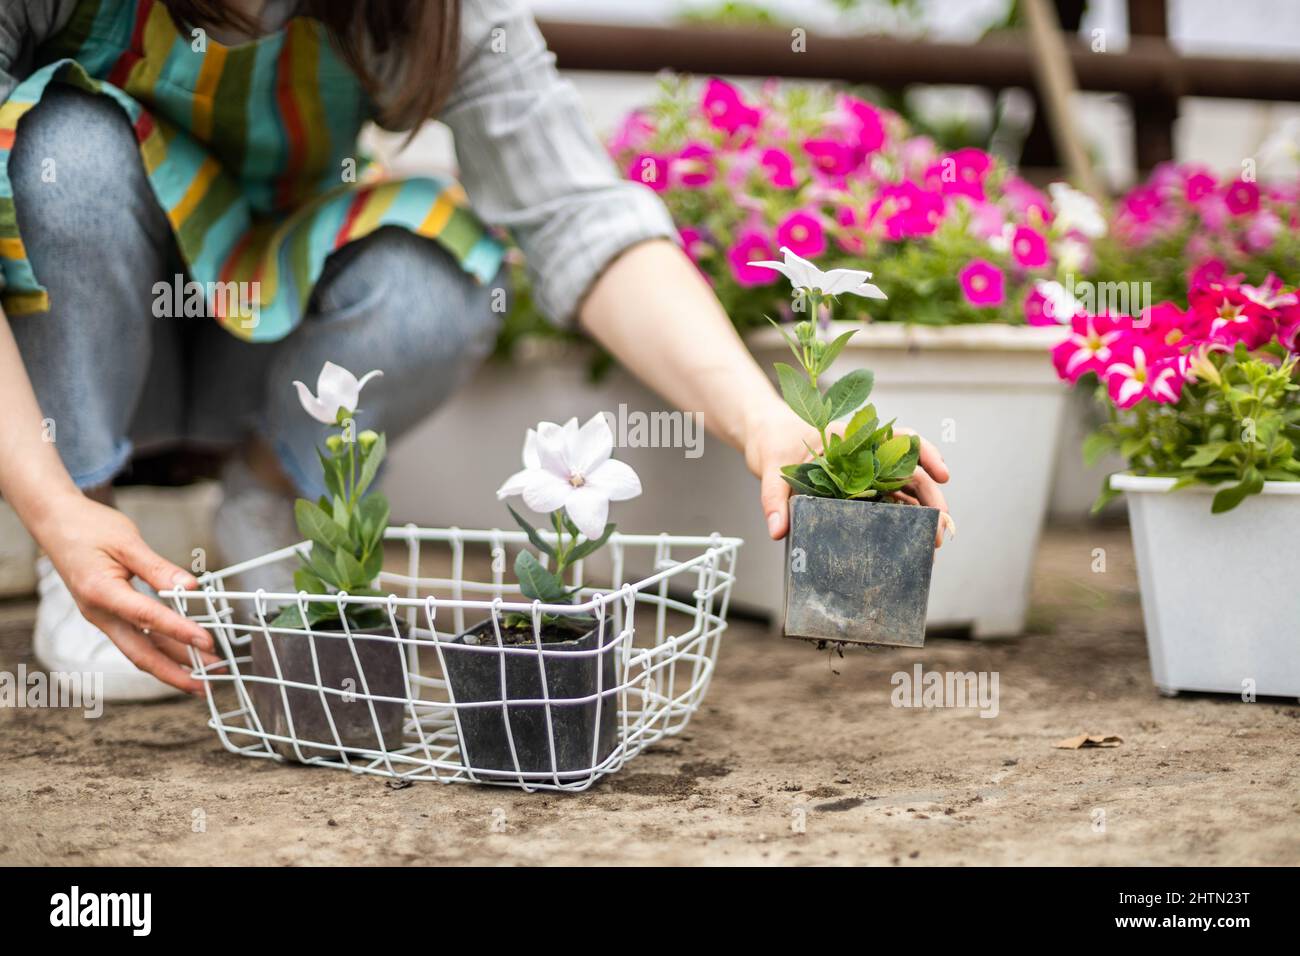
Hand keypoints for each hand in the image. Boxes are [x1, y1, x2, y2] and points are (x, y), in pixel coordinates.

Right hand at [31, 491, 217, 693]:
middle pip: (141, 653)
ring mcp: (103, 617)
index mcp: (101, 592)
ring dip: (173, 664)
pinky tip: (184, 654)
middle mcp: (99, 613)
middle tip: (207, 685)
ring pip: (141, 649)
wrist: (56, 524)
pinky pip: (138, 638)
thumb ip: (158, 568)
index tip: (206, 642)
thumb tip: (189, 588)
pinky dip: (162, 648)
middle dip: (175, 673)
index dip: (179, 631)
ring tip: (205, 674)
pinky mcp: (109, 615)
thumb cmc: (87, 528)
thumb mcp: (127, 541)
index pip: (147, 618)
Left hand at [744, 406, 951, 544]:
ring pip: (903, 491)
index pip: (900, 439)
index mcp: (853, 438)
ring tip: (932, 544)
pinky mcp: (856, 492)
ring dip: (922, 514)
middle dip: (931, 497)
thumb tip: (778, 530)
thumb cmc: (773, 442)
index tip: (943, 473)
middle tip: (941, 529)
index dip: (925, 454)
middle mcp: (865, 455)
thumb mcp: (770, 467)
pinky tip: (912, 542)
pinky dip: (902, 521)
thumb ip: (774, 497)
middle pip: (909, 471)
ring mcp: (863, 474)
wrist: (765, 438)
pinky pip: (886, 503)